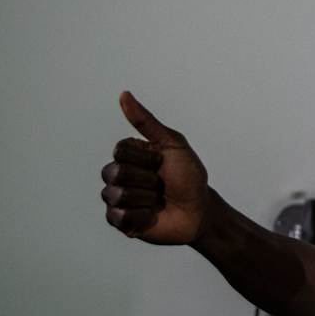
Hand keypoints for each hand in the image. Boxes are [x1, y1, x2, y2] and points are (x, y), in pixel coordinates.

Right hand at [100, 91, 209, 244]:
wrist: (200, 210)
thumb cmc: (189, 176)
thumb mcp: (173, 144)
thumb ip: (146, 121)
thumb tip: (124, 94)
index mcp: (130, 154)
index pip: (120, 150)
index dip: (147, 158)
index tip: (162, 162)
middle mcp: (118, 174)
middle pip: (114, 172)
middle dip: (147, 179)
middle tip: (162, 184)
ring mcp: (117, 198)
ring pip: (117, 195)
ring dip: (147, 198)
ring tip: (158, 200)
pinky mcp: (119, 221)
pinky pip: (119, 216)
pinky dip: (142, 216)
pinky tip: (152, 216)